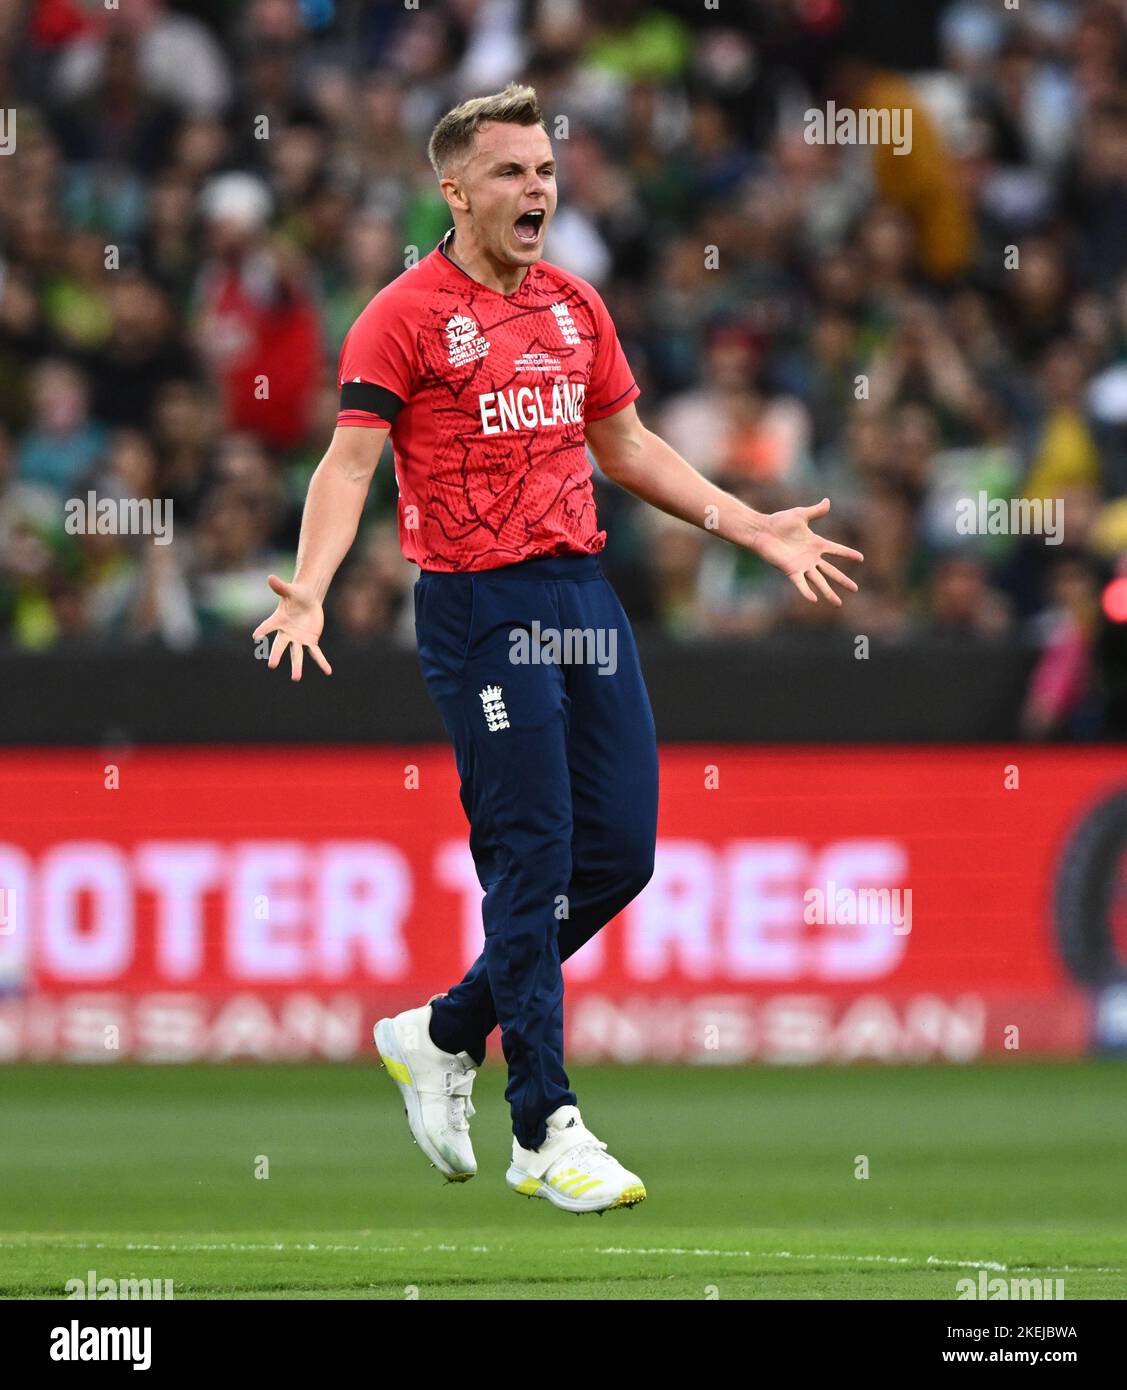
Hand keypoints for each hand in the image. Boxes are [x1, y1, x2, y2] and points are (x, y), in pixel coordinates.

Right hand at [252, 574, 332, 680]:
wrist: (307, 600)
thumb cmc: (296, 594)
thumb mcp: (290, 590)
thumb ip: (280, 586)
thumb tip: (270, 577)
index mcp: (278, 620)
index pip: (268, 626)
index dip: (263, 630)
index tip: (256, 636)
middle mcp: (286, 633)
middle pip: (280, 645)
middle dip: (277, 655)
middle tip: (272, 665)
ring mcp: (298, 639)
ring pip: (296, 654)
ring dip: (296, 666)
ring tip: (296, 678)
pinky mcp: (310, 641)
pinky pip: (316, 654)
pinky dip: (322, 662)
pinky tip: (328, 671)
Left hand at [749, 497, 863, 605]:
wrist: (762, 530)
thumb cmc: (779, 521)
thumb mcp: (801, 514)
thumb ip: (816, 511)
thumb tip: (828, 501)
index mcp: (816, 544)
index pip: (836, 550)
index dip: (848, 554)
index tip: (861, 558)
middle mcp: (811, 557)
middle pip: (831, 571)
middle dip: (843, 580)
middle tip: (856, 589)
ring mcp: (802, 565)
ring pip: (819, 581)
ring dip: (829, 592)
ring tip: (839, 604)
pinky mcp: (791, 570)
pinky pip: (800, 583)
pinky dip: (806, 591)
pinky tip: (814, 599)